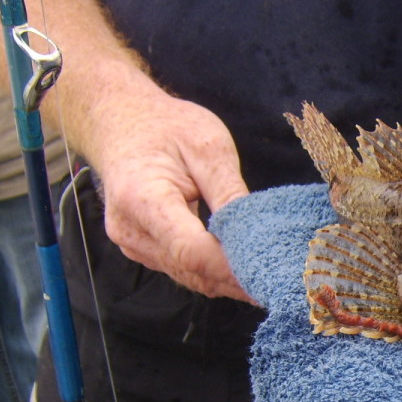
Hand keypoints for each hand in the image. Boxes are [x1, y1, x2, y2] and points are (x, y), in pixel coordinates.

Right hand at [88, 89, 252, 300]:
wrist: (121, 119)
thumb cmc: (165, 127)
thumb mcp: (208, 145)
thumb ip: (229, 192)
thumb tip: (255, 233)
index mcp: (143, 198)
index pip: (192, 250)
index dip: (231, 267)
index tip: (269, 272)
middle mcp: (131, 229)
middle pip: (191, 270)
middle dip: (236, 278)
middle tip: (279, 281)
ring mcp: (132, 242)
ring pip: (187, 275)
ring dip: (225, 280)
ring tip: (266, 277)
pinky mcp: (140, 247)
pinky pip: (181, 268)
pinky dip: (211, 271)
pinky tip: (240, 267)